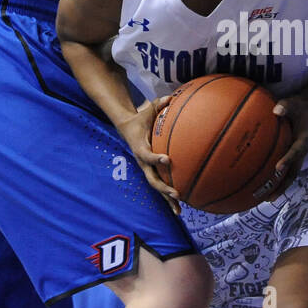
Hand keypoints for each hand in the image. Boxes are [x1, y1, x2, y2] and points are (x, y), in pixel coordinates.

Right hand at [117, 95, 181, 213]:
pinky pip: (160, 185)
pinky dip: (169, 197)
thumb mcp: (146, 109)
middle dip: (164, 188)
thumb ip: (158, 104)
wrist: (126, 127)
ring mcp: (146, 169)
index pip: (147, 155)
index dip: (156, 158)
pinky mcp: (151, 172)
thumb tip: (171, 97)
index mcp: (140, 148)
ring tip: (180, 211)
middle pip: (152, 179)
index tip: (168, 159)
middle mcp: (142, 162)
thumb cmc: (139, 118)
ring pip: (156, 188)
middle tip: (177, 193)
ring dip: (167, 200)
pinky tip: (181, 208)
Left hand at [265, 95, 307, 198]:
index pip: (295, 151)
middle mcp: (301, 152)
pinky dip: (277, 181)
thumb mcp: (293, 103)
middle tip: (269, 197)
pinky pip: (285, 172)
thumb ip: (285, 106)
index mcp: (303, 140)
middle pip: (293, 173)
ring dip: (279, 188)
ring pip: (289, 176)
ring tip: (265, 199)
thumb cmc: (298, 106)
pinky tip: (264, 187)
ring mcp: (297, 157)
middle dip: (282, 186)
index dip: (288, 159)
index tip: (278, 167)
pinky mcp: (293, 157)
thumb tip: (276, 110)